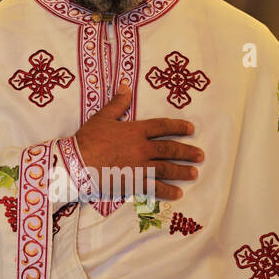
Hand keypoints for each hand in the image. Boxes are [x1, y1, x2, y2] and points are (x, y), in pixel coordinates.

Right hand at [75, 81, 204, 201]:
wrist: (77, 162)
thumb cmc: (87, 139)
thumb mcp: (103, 117)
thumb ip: (118, 103)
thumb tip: (125, 85)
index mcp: (136, 130)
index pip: (162, 126)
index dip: (178, 127)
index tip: (191, 129)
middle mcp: (142, 148)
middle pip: (169, 149)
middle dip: (186, 152)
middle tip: (200, 155)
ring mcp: (139, 166)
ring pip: (166, 168)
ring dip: (182, 171)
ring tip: (194, 173)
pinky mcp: (134, 182)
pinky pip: (154, 187)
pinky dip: (167, 190)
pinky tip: (178, 192)